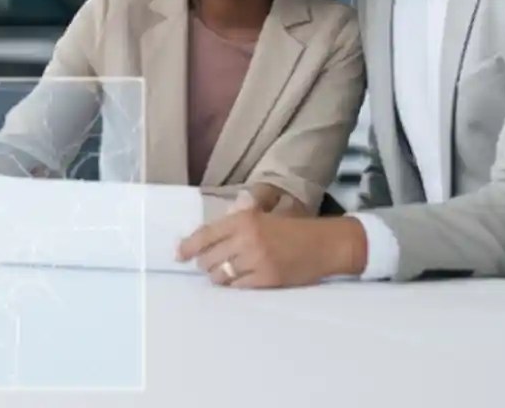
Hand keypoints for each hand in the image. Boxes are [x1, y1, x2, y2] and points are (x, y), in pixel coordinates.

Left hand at [176, 211, 367, 288]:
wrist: (325, 244)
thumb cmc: (294, 230)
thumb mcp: (263, 217)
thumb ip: (236, 223)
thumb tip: (204, 238)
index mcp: (244, 219)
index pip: (205, 234)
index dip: (188, 247)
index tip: (179, 255)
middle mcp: (247, 238)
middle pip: (208, 258)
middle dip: (205, 264)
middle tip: (211, 264)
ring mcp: (257, 260)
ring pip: (220, 275)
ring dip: (218, 276)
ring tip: (227, 273)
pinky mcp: (267, 279)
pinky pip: (237, 287)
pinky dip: (234, 286)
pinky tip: (241, 280)